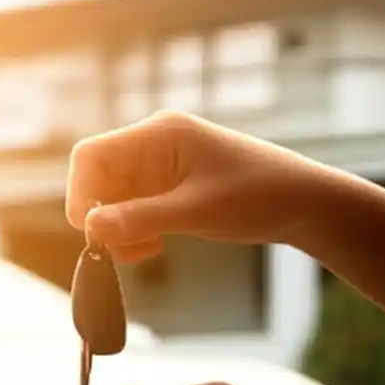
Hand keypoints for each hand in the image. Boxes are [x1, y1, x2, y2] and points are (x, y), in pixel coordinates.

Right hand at [66, 111, 348, 261]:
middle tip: (120, 250)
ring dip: (117, 229)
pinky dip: (132, 231)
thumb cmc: (260, 196)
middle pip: (97, 180)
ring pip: (110, 200)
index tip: (92, 231)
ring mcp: (159, 167)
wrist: (304, 204)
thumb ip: (140, 219)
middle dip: (102, 217)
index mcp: (159, 134)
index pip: (91, 156)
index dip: (80, 193)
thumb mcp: (197, 211)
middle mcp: (153, 145)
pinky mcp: (167, 188)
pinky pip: (130, 210)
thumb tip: (89, 228)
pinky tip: (155, 246)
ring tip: (146, 250)